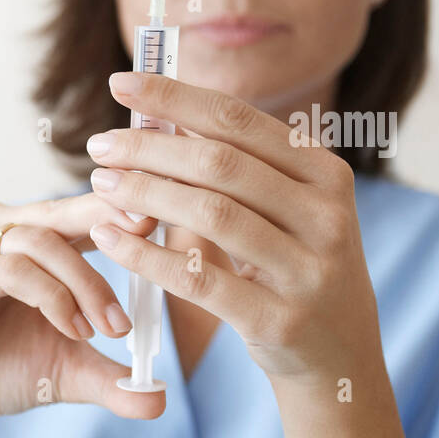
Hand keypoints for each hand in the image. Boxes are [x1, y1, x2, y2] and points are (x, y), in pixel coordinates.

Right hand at [0, 194, 167, 428]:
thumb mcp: (70, 372)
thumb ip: (114, 379)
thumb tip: (160, 399)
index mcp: (29, 236)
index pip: (82, 208)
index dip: (123, 208)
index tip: (166, 223)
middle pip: (65, 212)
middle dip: (111, 227)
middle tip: (149, 246)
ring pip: (41, 243)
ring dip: (84, 283)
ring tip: (108, 328)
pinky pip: (12, 270)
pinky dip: (50, 297)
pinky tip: (71, 328)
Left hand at [85, 71, 383, 384]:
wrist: (338, 355)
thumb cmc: (292, 269)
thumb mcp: (284, 211)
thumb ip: (235, 168)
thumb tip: (159, 113)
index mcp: (324, 173)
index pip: (239, 121)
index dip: (175, 97)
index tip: (121, 81)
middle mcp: (325, 215)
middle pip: (220, 164)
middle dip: (150, 148)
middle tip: (99, 145)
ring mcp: (307, 270)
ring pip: (211, 215)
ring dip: (145, 194)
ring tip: (101, 184)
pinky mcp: (279, 320)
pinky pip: (199, 280)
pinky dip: (145, 256)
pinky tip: (108, 240)